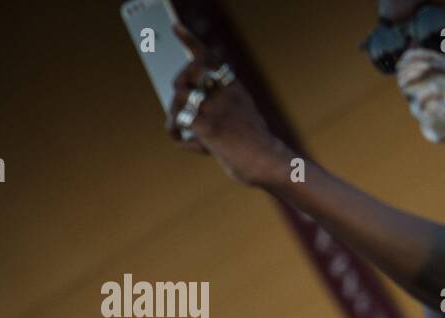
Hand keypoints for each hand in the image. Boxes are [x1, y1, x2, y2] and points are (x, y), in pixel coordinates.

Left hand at [166, 24, 284, 185]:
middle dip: (178, 86)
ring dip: (175, 113)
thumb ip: (224, 105)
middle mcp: (223, 93)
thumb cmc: (257, 146)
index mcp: (234, 87)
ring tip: (182, 128)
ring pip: (178, 99)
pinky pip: (177, 121)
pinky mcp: (205, 126)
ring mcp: (213, 108)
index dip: (189, 39)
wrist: (269, 163)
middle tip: (180, 104)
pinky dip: (176, 132)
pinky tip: (183, 139)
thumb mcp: (246, 115)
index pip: (209, 56)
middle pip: (185, 76)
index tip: (175, 28)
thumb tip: (191, 111)